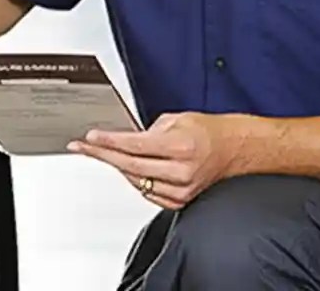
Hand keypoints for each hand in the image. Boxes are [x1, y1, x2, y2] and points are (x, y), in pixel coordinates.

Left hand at [67, 112, 241, 209]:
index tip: (90, 138)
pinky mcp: (182, 201)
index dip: (108, 141)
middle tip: (83, 147)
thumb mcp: (177, 119)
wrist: (236, 150)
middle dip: (103, 155)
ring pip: (137, 181)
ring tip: (104, 153)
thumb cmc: (210, 132)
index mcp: (180, 146)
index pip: (134, 145)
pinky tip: (128, 169)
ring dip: (118, 167)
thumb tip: (125, 140)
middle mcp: (182, 171)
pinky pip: (148, 193)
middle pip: (130, 166)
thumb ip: (148, 130)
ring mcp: (182, 189)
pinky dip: (136, 180)